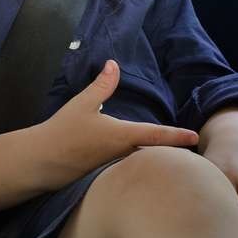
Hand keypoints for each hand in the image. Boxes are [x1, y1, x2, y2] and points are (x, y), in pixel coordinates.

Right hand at [35, 60, 198, 185]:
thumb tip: (114, 64)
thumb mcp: (83, 104)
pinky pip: (127, 167)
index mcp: (121, 136)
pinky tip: (139, 160)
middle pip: (152, 152)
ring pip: (141, 161)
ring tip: (170, 152)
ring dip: (154, 157)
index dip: (176, 135)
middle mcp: (122, 154)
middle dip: (169, 150)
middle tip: (187, 145)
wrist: (41, 162)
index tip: (195, 137)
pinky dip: (138, 162)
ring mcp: (113, 166)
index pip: (155, 135)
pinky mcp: (104, 173)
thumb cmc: (63, 131)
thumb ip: (101, 85)